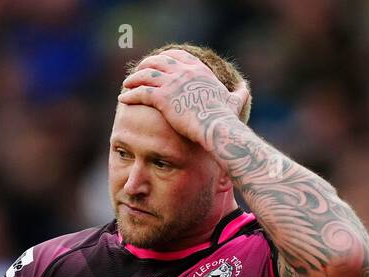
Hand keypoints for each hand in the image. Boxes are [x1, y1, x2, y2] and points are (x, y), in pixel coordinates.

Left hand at [118, 48, 249, 148]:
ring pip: (146, 75)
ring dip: (134, 78)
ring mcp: (172, 83)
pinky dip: (130, 94)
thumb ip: (239, 93)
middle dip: (145, 66)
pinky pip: (141, 92)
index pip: (177, 56)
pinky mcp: (163, 98)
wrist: (218, 129)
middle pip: (157, 62)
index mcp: (198, 70)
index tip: (156, 64)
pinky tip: (123, 98)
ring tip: (127, 85)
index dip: (164, 58)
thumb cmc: (226, 119)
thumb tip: (245, 89)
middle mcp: (184, 72)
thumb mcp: (235, 101)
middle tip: (136, 74)